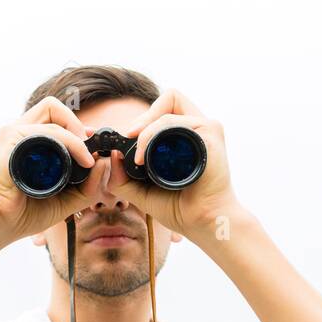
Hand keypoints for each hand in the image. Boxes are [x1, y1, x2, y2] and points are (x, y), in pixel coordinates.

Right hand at [0, 96, 107, 249]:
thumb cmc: (23, 214)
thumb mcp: (65, 200)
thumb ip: (88, 186)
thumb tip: (104, 163)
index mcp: (29, 144)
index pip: (56, 121)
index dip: (78, 130)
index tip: (92, 152)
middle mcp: (22, 133)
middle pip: (55, 108)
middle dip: (78, 125)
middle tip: (91, 150)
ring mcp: (15, 132)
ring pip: (53, 110)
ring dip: (76, 131)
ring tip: (87, 156)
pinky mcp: (12, 136)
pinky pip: (49, 130)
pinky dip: (71, 142)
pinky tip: (82, 160)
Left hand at [103, 88, 241, 244]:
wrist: (204, 222)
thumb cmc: (181, 208)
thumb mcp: (143, 192)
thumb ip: (123, 177)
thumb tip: (112, 155)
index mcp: (187, 137)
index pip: (163, 111)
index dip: (141, 119)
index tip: (121, 138)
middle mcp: (198, 128)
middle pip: (168, 99)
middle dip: (141, 118)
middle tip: (127, 140)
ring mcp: (205, 128)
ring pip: (167, 107)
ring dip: (144, 129)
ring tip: (136, 156)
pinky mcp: (210, 132)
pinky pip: (172, 121)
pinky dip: (152, 134)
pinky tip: (143, 157)